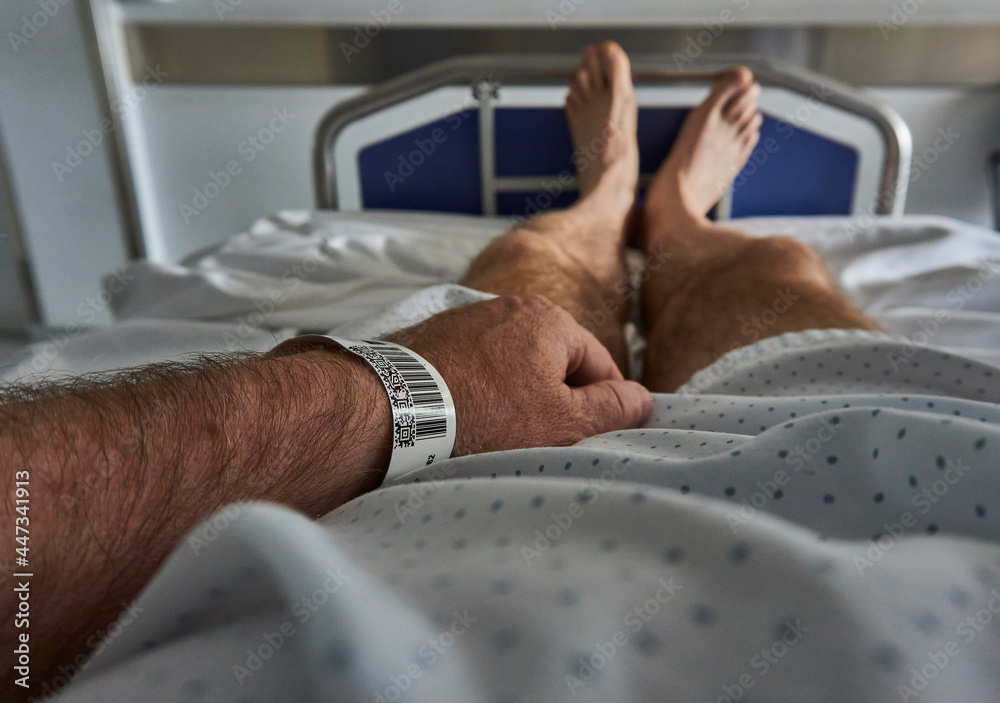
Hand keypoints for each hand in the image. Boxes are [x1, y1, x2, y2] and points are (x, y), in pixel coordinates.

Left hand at [387, 294, 652, 454]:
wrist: (388, 410)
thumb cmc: (483, 416)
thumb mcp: (562, 422)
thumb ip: (611, 408)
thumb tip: (644, 399)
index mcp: (549, 318)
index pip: (599, 365)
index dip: (601, 406)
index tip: (587, 439)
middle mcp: (508, 306)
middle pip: (552, 364)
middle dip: (551, 403)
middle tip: (537, 444)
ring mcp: (465, 319)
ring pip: (510, 367)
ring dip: (512, 400)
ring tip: (494, 436)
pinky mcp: (431, 338)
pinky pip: (471, 369)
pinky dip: (475, 394)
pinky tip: (463, 422)